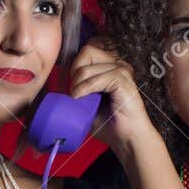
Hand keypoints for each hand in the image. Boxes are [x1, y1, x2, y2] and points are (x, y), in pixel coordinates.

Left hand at [68, 36, 155, 150]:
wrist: (127, 138)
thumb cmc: (110, 124)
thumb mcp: (88, 102)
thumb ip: (78, 87)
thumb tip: (61, 81)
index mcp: (111, 66)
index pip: (88, 50)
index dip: (76, 64)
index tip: (73, 84)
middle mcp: (118, 64)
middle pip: (87, 51)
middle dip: (75, 71)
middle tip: (74, 91)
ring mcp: (122, 70)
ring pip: (88, 65)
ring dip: (78, 83)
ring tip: (78, 98)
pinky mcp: (123, 80)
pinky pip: (97, 78)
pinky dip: (85, 89)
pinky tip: (81, 98)